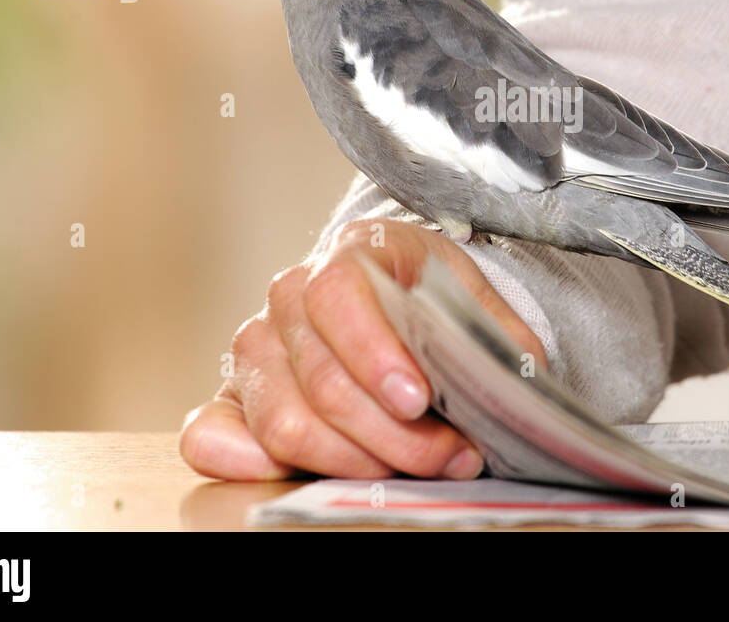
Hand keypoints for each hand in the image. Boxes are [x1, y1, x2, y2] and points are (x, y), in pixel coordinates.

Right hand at [180, 219, 545, 480]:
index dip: (373, 355)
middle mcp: (290, 296)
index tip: (417, 399)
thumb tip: (519, 369)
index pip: (336, 298)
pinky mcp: (234, 398)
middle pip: (321, 380)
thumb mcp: (476, 300)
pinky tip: (311, 474)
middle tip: (452, 454)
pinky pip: (210, 438)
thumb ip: (498, 333)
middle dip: (393, 436)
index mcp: (349, 255)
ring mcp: (256, 349)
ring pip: (284, 422)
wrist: (402, 303)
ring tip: (413, 467)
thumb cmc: (434, 303)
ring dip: (354, 462)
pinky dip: (256, 467)